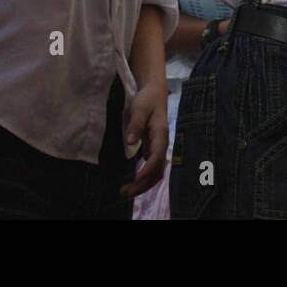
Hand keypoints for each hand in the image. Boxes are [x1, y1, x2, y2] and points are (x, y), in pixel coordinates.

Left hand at [118, 83, 168, 197]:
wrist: (155, 94)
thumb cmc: (147, 100)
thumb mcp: (140, 108)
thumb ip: (135, 124)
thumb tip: (130, 141)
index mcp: (160, 134)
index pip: (156, 156)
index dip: (147, 169)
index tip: (135, 178)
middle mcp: (162, 144)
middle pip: (157, 170)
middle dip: (143, 184)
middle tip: (124, 192)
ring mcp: (158, 148)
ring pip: (155, 172)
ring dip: (143, 184)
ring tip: (125, 192)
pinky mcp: (153, 149)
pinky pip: (151, 169)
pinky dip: (143, 179)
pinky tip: (132, 183)